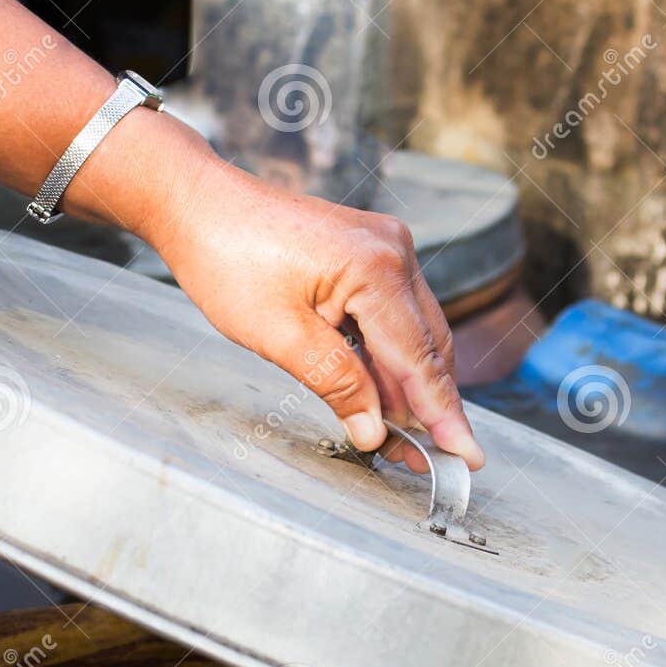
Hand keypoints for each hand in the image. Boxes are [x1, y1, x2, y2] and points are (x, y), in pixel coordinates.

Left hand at [140, 148, 484, 471]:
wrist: (197, 204)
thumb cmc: (226, 257)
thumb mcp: (279, 335)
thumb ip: (337, 384)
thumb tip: (375, 431)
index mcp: (377, 268)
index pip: (420, 360)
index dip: (444, 416)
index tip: (468, 458)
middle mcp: (395, 252)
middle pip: (428, 348)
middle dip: (429, 410)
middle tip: (429, 463)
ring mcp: (385, 249)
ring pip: (413, 336)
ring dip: (407, 389)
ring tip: (401, 442)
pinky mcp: (369, 255)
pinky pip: (393, 318)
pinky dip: (387, 360)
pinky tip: (380, 398)